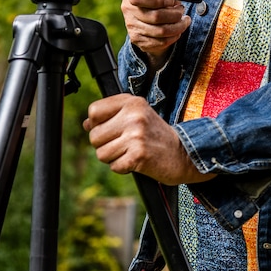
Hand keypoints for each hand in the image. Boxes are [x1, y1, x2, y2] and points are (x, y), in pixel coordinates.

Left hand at [83, 94, 214, 183]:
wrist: (183, 153)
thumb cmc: (156, 135)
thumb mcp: (137, 116)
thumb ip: (112, 115)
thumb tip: (86, 124)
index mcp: (132, 102)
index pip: (94, 111)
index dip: (97, 124)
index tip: (111, 129)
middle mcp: (134, 116)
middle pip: (94, 136)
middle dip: (105, 145)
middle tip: (124, 144)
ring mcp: (136, 136)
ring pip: (101, 153)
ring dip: (114, 158)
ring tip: (131, 152)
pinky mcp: (138, 155)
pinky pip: (114, 166)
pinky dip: (123, 168)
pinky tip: (136, 161)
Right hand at [122, 0, 191, 64]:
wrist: (152, 18)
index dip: (158, 0)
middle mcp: (128, 10)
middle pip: (154, 16)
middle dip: (174, 14)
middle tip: (182, 10)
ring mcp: (131, 26)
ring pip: (159, 31)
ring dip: (178, 26)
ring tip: (184, 20)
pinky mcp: (138, 40)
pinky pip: (159, 42)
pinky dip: (173, 37)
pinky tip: (178, 30)